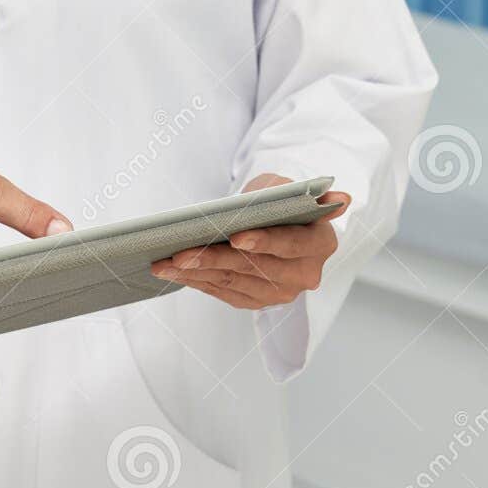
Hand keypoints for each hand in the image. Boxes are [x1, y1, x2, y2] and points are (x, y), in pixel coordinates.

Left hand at [150, 174, 349, 309]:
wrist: (279, 221)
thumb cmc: (280, 199)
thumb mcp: (283, 186)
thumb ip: (286, 193)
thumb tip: (315, 200)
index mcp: (321, 242)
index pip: (291, 243)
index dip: (264, 241)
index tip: (236, 238)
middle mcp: (306, 273)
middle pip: (255, 268)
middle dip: (215, 260)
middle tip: (181, 254)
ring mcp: (283, 292)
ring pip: (235, 282)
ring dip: (197, 273)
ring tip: (165, 264)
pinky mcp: (260, 301)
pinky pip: (225, 292)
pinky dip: (199, 281)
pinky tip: (175, 273)